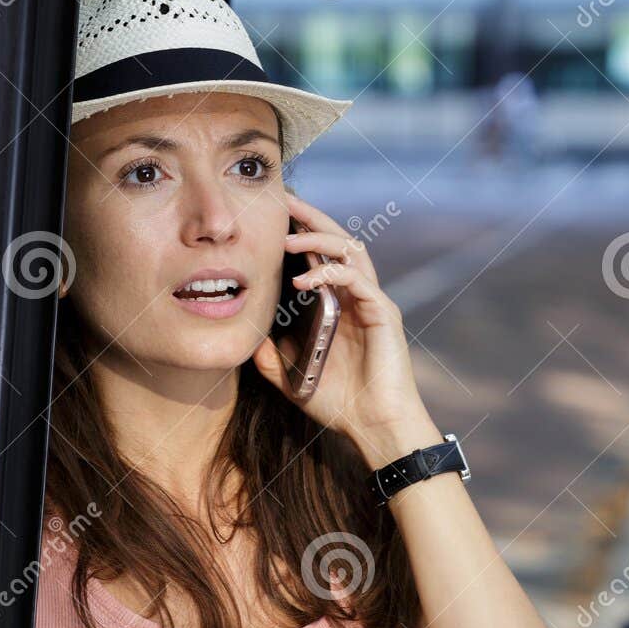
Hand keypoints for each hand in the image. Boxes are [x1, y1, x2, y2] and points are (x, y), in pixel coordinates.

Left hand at [251, 189, 441, 467]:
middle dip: (311, 218)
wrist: (374, 426)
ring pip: (350, 249)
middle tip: (284, 201)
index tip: (272, 218)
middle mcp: (356, 296)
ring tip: (288, 236)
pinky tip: (303, 280)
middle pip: (337, 240)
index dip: (301, 233)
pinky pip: (357, 278)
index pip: (320, 256)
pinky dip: (330, 272)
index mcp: (338, 305)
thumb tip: (245, 340)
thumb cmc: (341, 404)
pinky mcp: (383, 312)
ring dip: (319, 238)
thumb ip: (270, 358)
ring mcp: (371, 301)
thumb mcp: (291, 379)